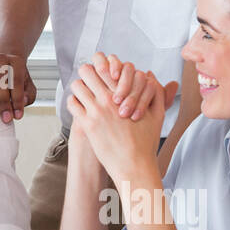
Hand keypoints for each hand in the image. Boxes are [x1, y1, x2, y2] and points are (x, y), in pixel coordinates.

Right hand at [0, 52, 35, 123]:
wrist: (2, 63)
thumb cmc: (14, 80)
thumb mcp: (27, 86)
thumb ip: (28, 94)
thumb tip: (23, 101)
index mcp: (16, 62)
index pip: (17, 81)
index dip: (18, 99)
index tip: (17, 116)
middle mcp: (1, 57)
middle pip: (0, 76)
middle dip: (3, 99)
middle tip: (4, 117)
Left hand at [67, 58, 173, 188]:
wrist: (134, 166)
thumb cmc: (145, 143)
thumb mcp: (157, 115)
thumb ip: (155, 92)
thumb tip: (148, 75)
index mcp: (125, 94)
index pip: (107, 65)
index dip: (102, 64)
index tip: (101, 70)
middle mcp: (108, 99)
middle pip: (87, 70)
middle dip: (87, 73)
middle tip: (88, 80)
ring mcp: (96, 111)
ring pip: (77, 86)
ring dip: (79, 88)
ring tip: (83, 94)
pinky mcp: (86, 124)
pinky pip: (72, 104)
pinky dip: (74, 103)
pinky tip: (80, 107)